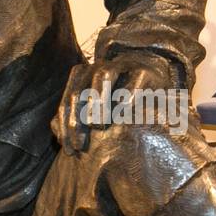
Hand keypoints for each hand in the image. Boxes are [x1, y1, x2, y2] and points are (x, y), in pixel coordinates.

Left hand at [53, 52, 175, 154]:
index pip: (69, 99)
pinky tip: (123, 120)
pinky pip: (131, 82)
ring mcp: (124, 65)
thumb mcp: (97, 119)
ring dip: (97, 103)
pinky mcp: (146, 71)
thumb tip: (55, 128)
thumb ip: (75, 120)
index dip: (65, 125)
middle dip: (77, 120)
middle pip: (80, 89)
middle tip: (81, 145)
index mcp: (86, 76)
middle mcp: (102, 67)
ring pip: (103, 75)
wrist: (160, 96)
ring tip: (98, 126)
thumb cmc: (124, 112)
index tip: (70, 150)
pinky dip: (124, 101)